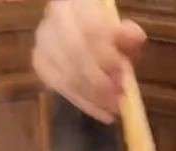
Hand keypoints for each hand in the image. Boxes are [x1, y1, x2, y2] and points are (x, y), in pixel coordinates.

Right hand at [33, 0, 146, 122]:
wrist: (79, 32)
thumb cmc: (104, 32)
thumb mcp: (120, 30)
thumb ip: (128, 35)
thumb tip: (135, 37)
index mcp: (75, 3)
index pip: (90, 31)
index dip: (108, 56)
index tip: (124, 76)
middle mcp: (53, 19)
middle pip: (75, 55)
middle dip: (100, 82)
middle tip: (119, 99)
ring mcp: (42, 42)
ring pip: (67, 75)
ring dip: (94, 97)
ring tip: (115, 108)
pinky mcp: (40, 64)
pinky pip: (61, 89)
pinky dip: (84, 104)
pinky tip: (102, 114)